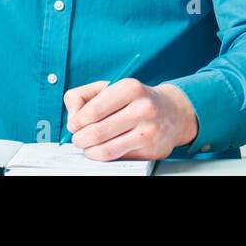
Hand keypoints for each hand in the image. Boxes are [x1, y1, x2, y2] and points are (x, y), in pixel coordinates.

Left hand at [63, 79, 198, 160]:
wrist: (174, 113)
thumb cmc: (136, 100)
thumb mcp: (110, 87)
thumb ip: (82, 96)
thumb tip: (72, 118)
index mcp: (131, 88)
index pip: (91, 111)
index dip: (76, 121)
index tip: (75, 124)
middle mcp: (143, 108)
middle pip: (95, 132)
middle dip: (79, 138)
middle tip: (79, 138)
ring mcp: (149, 130)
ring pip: (104, 150)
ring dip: (88, 150)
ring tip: (88, 145)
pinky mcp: (151, 150)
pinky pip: (116, 158)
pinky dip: (102, 156)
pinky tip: (103, 149)